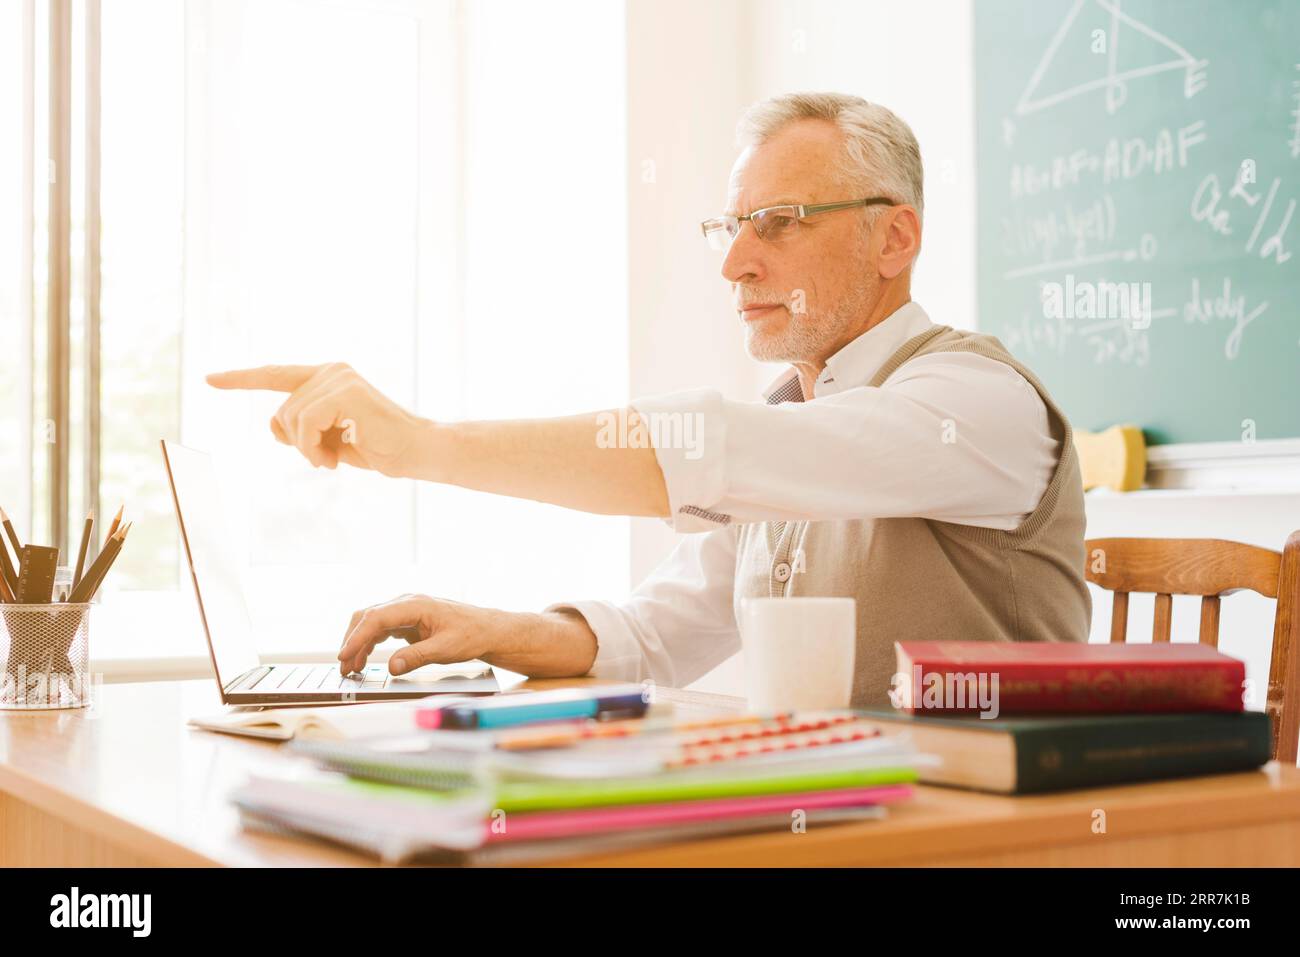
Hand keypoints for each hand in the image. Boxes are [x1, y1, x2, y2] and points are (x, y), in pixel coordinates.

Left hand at [205, 362, 431, 475]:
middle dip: (298, 442)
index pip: (277, 374)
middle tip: (329, 457)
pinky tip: (334, 459)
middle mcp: (332, 371)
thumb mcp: (329, 440)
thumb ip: (300, 429)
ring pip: (290, 418)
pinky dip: (313, 448)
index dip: (242, 378)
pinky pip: (304, 424)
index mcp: (330, 377)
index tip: (210, 379)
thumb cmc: (378, 447)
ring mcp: (338, 378)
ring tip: (335, 459)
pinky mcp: (344, 392)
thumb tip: (271, 423)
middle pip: (281, 411)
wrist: (416, 451)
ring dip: (308, 449)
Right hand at [337, 594, 599, 677]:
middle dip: (352, 640)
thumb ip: (417, 657)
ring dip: (359, 643)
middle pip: (368, 617)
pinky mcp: (408, 621)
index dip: (358, 638)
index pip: (377, 618)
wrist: (489, 629)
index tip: (345, 656)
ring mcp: (406, 611)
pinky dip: (369, 643)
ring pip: (372, 622)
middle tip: (344, 666)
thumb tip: (392, 667)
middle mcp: (407, 604)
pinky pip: (381, 629)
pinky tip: (365, 659)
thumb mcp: (446, 649)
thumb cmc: (472, 635)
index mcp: (415, 605)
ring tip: (351, 667)